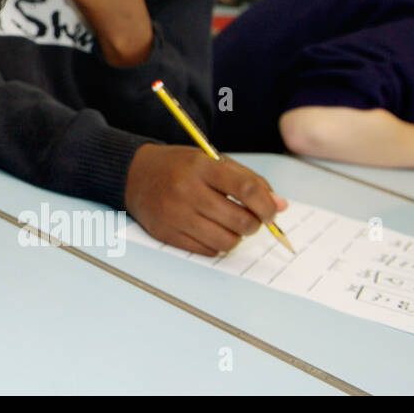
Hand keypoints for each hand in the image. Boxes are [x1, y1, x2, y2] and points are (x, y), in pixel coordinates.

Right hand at [124, 144, 287, 255]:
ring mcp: (175, 214)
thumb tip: (280, 205)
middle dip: (254, 224)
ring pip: (226, 242)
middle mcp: (186, 190)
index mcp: (201, 167)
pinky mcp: (166, 234)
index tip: (271, 211)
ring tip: (228, 225)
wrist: (133, 174)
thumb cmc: (179, 167)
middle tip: (249, 219)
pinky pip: (206, 251)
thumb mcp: (212, 161)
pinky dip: (215, 245)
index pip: (246, 189)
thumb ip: (247, 180)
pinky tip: (209, 230)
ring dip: (235, 237)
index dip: (267, 205)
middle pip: (240, 221)